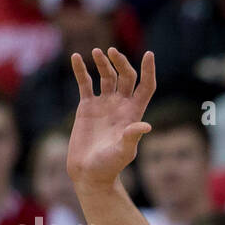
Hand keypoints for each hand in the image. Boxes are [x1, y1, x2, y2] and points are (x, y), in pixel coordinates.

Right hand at [67, 48, 156, 190]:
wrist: (89, 172)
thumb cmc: (110, 166)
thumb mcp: (123, 152)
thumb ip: (132, 137)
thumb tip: (146, 126)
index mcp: (134, 113)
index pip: (145, 86)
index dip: (148, 71)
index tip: (149, 54)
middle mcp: (121, 106)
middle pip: (126, 77)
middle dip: (121, 62)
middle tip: (112, 52)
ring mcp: (104, 104)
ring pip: (106, 76)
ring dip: (103, 62)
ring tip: (97, 52)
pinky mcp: (87, 106)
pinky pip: (85, 83)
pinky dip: (81, 70)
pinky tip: (75, 57)